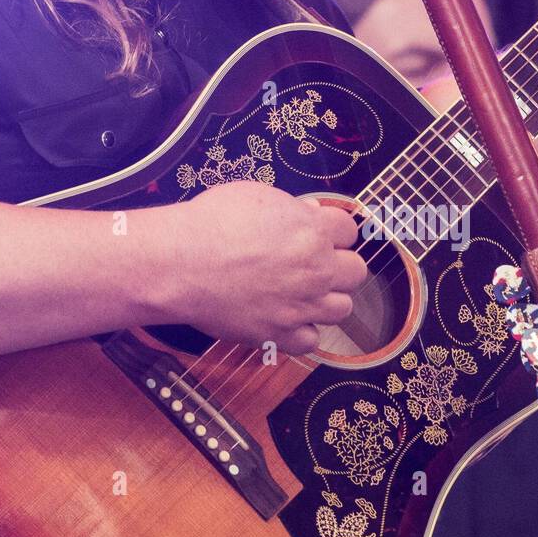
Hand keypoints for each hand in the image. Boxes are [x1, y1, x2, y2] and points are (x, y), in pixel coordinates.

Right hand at [166, 181, 368, 355]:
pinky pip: (311, 340)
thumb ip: (293, 208)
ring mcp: (300, 306)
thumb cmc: (210, 224)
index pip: (350, 231)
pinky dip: (302, 331)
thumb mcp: (257, 196)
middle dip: (339, 265)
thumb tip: (309, 213)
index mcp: (313, 232)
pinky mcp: (280, 334)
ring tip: (302, 292)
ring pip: (342, 308)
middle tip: (315, 264)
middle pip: (356, 272)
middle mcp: (316, 270)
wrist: (180, 263)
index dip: (335, 231)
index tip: (323, 234)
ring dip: (326, 299)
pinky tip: (286, 317)